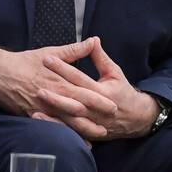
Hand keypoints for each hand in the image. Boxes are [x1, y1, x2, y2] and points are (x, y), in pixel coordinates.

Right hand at [0, 40, 116, 126]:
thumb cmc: (25, 61)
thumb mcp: (51, 52)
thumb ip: (74, 50)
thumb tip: (93, 40)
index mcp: (59, 79)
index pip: (83, 90)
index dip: (99, 98)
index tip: (114, 104)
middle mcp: (52, 94)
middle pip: (78, 107)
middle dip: (95, 115)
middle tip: (112, 121)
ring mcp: (42, 106)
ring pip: (66, 120)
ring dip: (83, 128)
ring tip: (98, 135)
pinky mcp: (32, 114)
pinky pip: (51, 126)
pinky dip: (63, 134)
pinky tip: (74, 141)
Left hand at [37, 37, 160, 140]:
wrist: (135, 119)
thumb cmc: (123, 92)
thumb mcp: (114, 73)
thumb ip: (101, 58)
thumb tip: (93, 40)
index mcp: (103, 91)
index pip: (79, 77)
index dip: (63, 68)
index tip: (47, 58)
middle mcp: (96, 108)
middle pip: (72, 97)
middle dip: (54, 87)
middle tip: (36, 79)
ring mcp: (91, 121)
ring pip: (69, 115)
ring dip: (52, 106)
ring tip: (36, 97)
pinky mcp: (86, 131)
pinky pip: (67, 128)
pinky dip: (52, 123)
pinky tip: (37, 116)